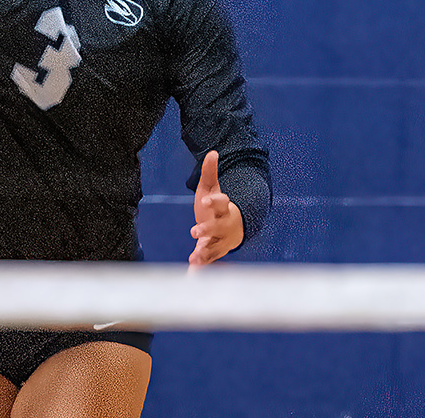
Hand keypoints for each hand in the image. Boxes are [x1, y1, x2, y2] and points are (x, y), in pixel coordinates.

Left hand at [187, 150, 242, 269]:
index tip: (205, 200)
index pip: (221, 203)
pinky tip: (192, 272)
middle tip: (195, 231)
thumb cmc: (217, 208)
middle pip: (218, 227)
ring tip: (195, 256)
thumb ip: (210, 173)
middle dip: (208, 229)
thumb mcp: (212, 189)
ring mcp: (220, 241)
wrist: (232, 229)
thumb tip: (212, 152)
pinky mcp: (213, 252)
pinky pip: (209, 261)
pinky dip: (201, 266)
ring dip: (206, 252)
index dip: (214, 201)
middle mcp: (223, 225)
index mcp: (223, 208)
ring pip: (215, 247)